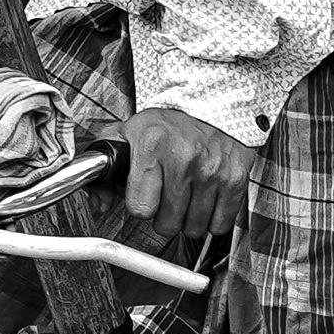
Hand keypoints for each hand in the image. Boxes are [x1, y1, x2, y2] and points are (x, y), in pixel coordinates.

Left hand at [115, 103, 256, 250]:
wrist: (212, 105)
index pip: (140, 208)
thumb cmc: (168, 125)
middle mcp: (184, 159)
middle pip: (167, 224)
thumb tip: (98, 203)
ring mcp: (212, 171)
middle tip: (166, 196)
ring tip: (186, 196)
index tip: (145, 194)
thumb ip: (104, 169)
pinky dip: (212, 219)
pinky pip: (220, 224)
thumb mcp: (127, 135)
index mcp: (152, 147)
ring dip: (188, 219)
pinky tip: (205, 200)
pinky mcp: (235, 179)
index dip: (140, 205)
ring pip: (194, 228)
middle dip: (163, 216)